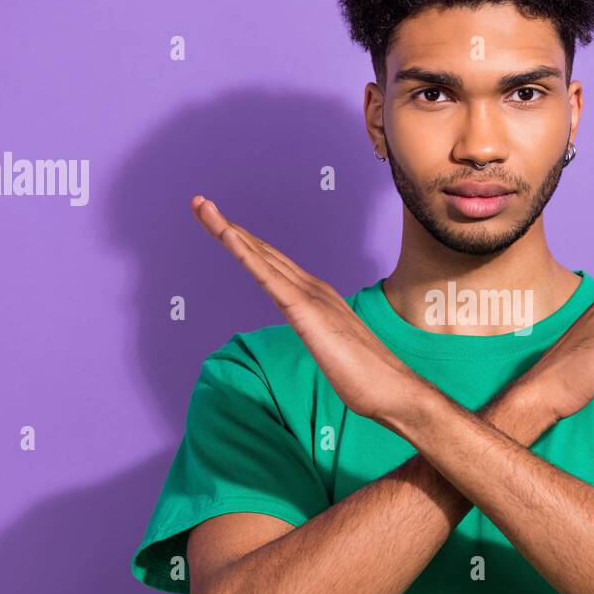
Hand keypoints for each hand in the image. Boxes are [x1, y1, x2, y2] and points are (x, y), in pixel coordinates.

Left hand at [191, 194, 425, 422]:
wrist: (394, 389)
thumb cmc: (368, 379)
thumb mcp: (334, 353)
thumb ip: (322, 338)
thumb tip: (318, 340)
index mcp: (317, 297)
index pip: (273, 265)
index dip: (245, 244)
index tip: (221, 226)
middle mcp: (313, 288)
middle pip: (262, 251)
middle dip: (228, 226)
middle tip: (199, 203)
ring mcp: (310, 296)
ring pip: (260, 256)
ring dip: (228, 230)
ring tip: (201, 206)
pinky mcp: (306, 311)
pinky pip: (268, 277)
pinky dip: (245, 253)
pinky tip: (227, 235)